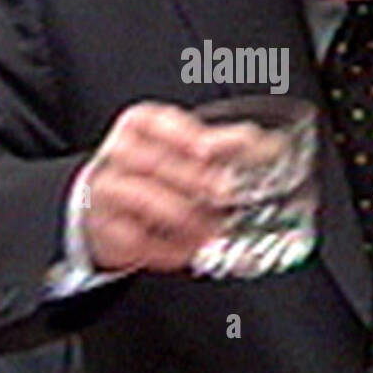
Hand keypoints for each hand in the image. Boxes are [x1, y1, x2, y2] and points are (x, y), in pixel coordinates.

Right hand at [78, 103, 277, 273]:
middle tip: (225, 195)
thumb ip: (226, 145)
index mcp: (140, 124)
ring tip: (214, 228)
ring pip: (144, 199)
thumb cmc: (156, 172)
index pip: (160, 123)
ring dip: (185, 217)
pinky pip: (137, 238)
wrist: (112, 207)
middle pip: (156, 162)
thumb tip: (268, 146)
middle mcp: (119, 152)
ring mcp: (106, 189)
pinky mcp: (105, 227)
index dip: (186, 137)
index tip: (209, 152)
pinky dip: (167, 248)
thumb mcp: (186, 148)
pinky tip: (191, 249)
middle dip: (196, 181)